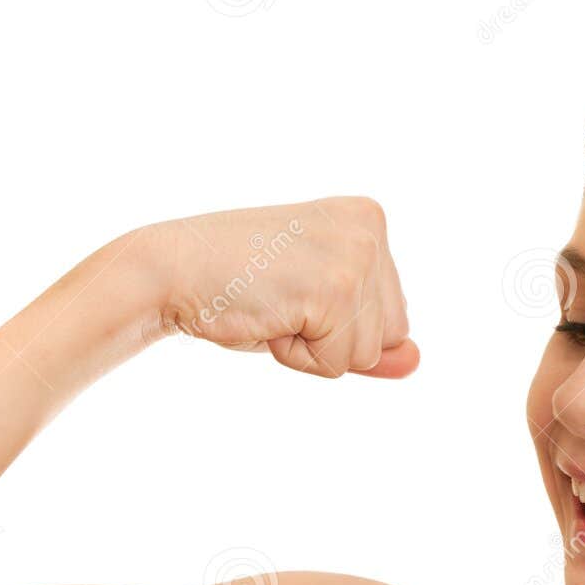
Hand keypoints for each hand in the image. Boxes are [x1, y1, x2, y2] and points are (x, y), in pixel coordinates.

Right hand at [135, 196, 417, 377]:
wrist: (169, 270)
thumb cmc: (234, 286)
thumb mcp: (312, 305)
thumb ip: (366, 331)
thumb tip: (415, 361)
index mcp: (369, 219)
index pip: (392, 314)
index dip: (335, 323)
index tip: (289, 288)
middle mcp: (371, 228)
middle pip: (390, 334)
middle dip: (331, 338)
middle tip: (279, 298)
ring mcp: (357, 256)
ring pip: (365, 355)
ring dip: (311, 348)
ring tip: (272, 304)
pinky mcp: (337, 289)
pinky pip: (335, 365)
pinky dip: (295, 357)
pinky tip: (267, 314)